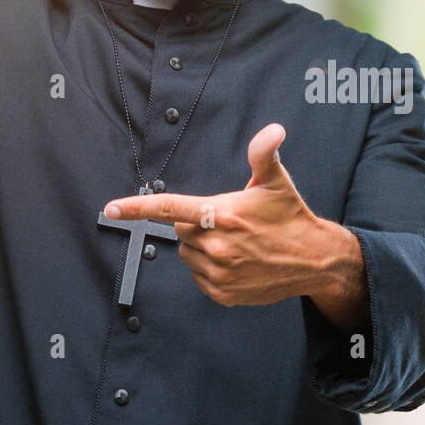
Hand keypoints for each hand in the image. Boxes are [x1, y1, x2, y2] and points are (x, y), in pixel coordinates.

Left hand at [103, 124, 366, 324]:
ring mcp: (219, 272)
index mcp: (223, 214)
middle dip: (198, 224)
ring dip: (203, 247)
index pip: (170, 208)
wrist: (313, 259)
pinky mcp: (222, 293)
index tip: (111, 209)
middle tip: (229, 222)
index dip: (137, 207)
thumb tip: (272, 131)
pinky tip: (236, 261)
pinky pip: (199, 277)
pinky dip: (210, 269)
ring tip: (236, 242)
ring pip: (188, 255)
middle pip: (182, 230)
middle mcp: (217, 245)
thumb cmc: (290, 217)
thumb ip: (264, 154)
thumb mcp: (276, 181)